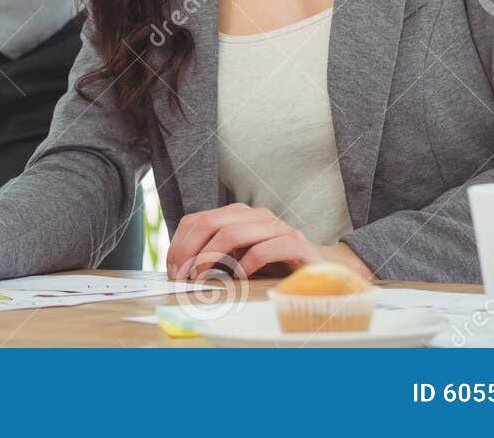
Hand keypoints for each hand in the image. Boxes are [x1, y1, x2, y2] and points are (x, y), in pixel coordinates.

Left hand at [166, 203, 372, 280]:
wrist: (321, 269)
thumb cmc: (274, 267)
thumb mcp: (238, 260)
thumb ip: (215, 258)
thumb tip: (180, 270)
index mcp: (238, 215)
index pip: (197, 219)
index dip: (180, 243)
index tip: (172, 268)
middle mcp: (255, 215)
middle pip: (210, 222)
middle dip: (190, 250)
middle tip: (182, 276)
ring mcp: (276, 226)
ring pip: (233, 232)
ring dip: (211, 257)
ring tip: (203, 278)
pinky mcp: (295, 242)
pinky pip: (264, 249)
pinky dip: (246, 264)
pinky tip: (240, 279)